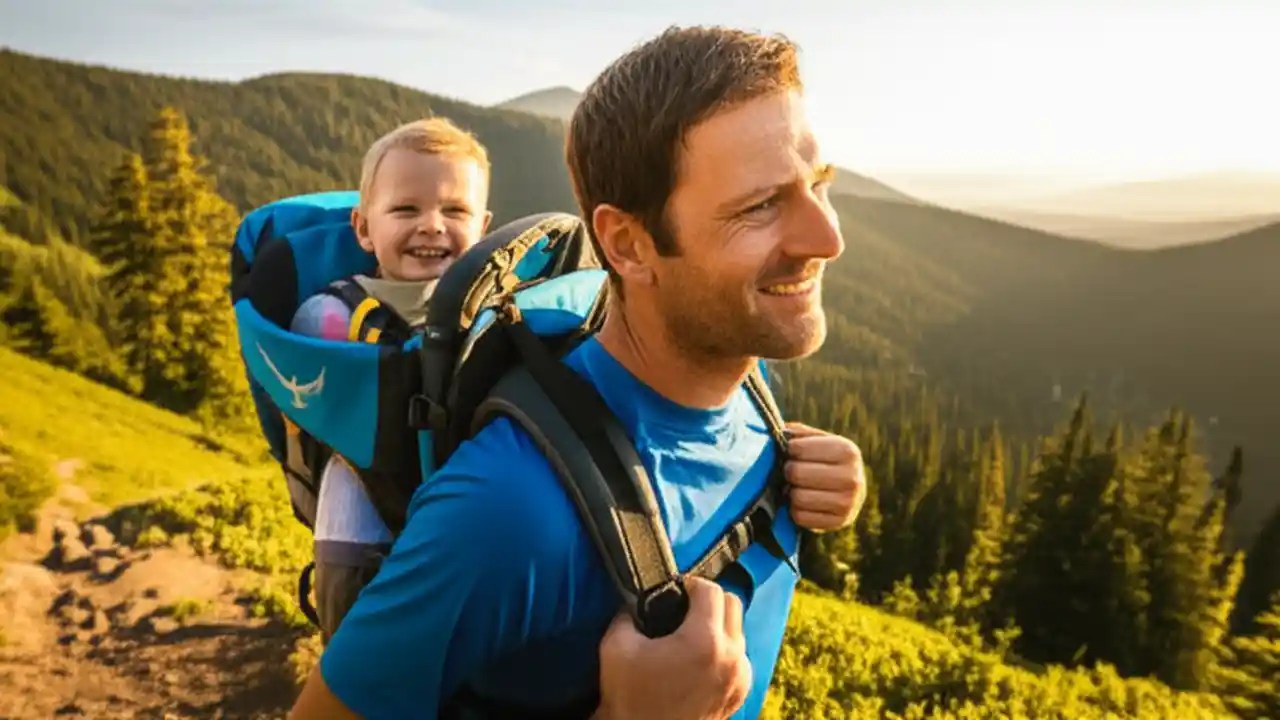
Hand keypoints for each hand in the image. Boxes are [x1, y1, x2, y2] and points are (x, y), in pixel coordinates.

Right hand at [593, 576, 750, 719]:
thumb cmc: (630, 699)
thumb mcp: (615, 647)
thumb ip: (628, 613)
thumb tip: (637, 600)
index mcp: (705, 642)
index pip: (711, 590)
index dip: (690, 584)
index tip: (674, 591)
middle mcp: (731, 657)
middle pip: (732, 604)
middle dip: (708, 600)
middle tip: (682, 608)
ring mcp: (740, 677)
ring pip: (738, 631)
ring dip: (717, 625)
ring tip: (688, 636)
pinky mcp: (740, 693)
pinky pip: (738, 656)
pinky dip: (723, 650)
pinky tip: (697, 660)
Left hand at [784, 421, 866, 531]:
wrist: (848, 490)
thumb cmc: (824, 459)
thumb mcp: (816, 440)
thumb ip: (797, 434)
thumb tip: (775, 433)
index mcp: (847, 451)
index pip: (798, 448)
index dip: (789, 450)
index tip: (792, 452)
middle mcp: (852, 477)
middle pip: (796, 473)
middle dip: (788, 472)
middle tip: (791, 472)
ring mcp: (848, 503)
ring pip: (798, 497)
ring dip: (791, 493)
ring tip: (797, 487)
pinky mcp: (839, 523)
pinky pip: (801, 517)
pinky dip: (795, 511)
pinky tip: (803, 504)